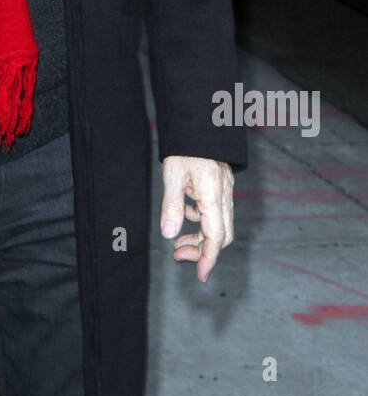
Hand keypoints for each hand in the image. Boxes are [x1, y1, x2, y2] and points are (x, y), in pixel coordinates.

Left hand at [160, 155, 233, 281]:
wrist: (200, 120)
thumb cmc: (186, 146)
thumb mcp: (173, 175)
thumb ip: (172, 206)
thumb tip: (170, 235)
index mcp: (213, 196)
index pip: (216, 237)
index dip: (208, 259)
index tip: (200, 275)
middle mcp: (224, 196)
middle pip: (221, 235)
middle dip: (202, 250)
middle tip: (178, 254)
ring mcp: (225, 190)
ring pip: (219, 224)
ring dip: (200, 236)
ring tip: (178, 241)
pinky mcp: (221, 185)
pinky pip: (215, 211)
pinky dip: (201, 220)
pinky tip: (184, 214)